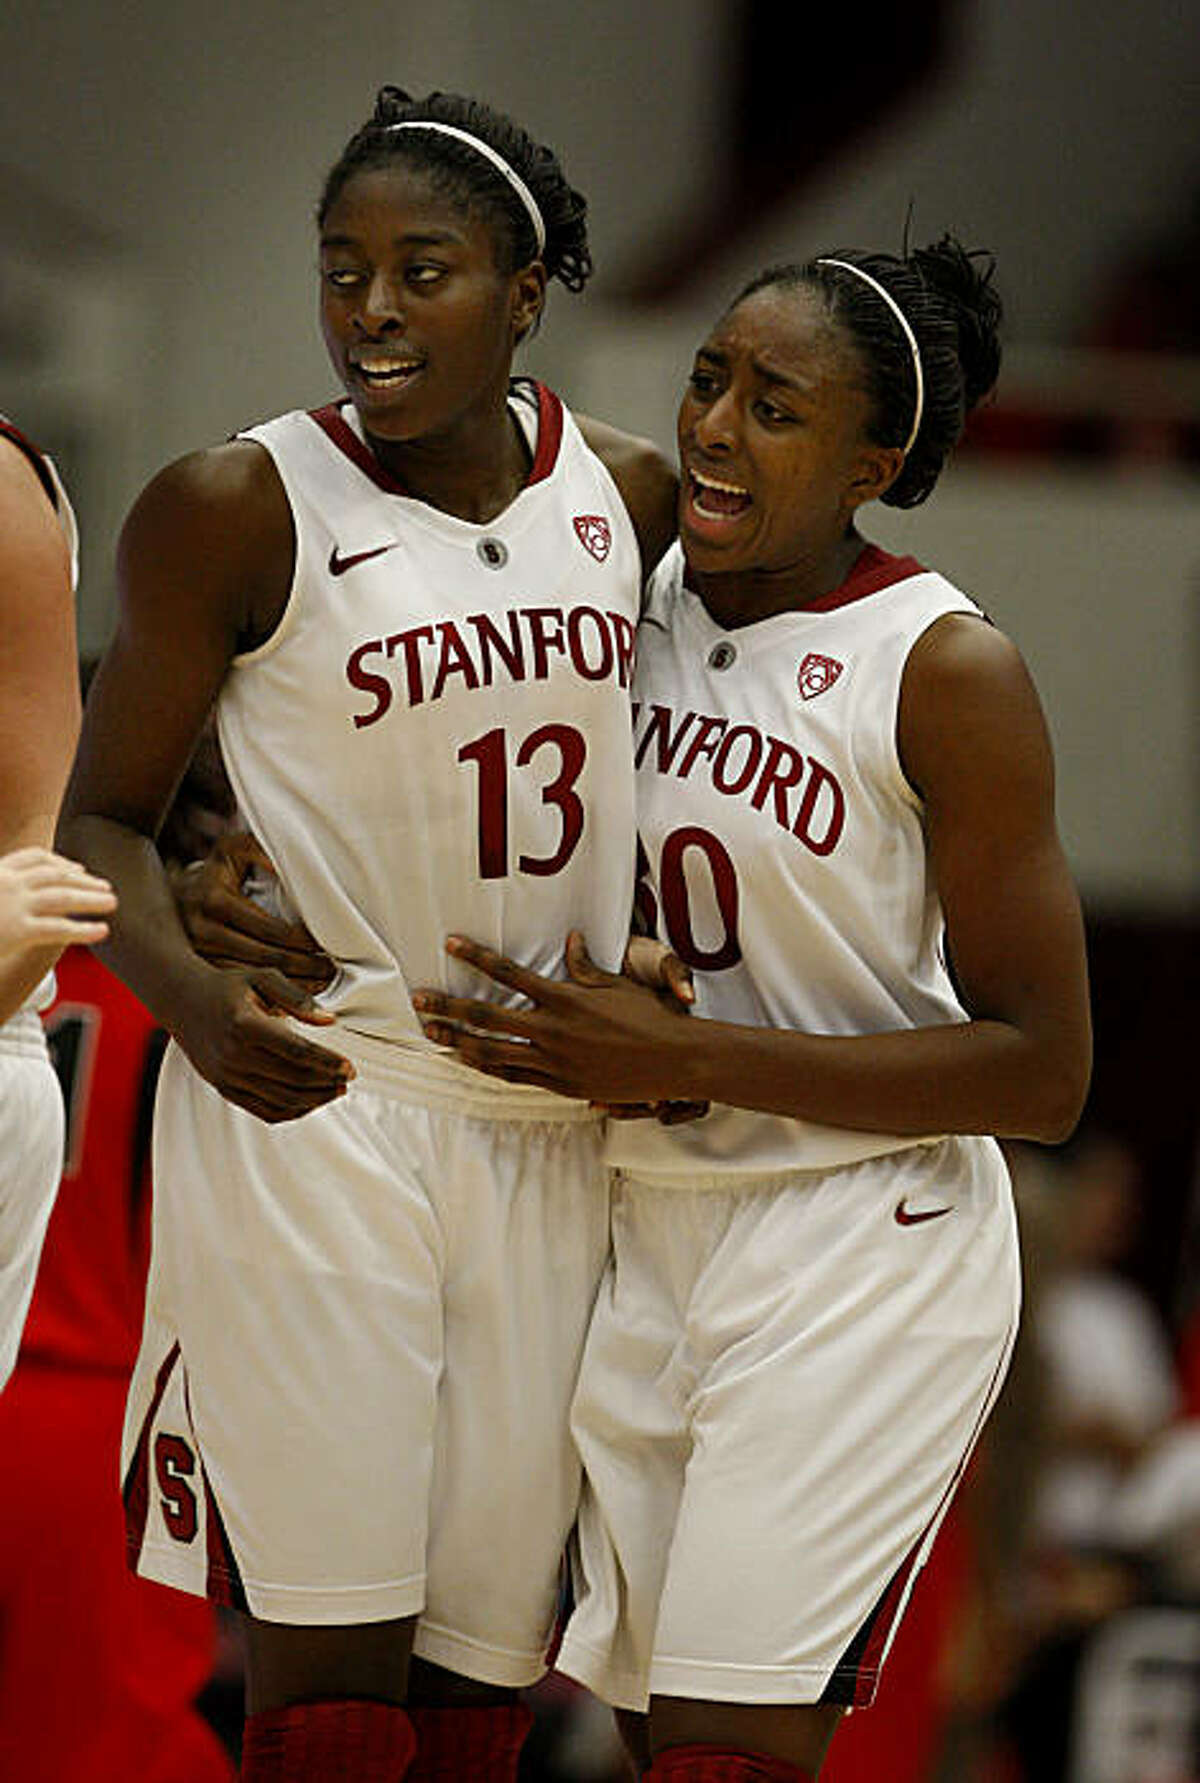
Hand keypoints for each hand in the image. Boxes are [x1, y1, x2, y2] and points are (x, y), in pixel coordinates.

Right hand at [0, 846, 115, 959]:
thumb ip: (4, 893)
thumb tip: (19, 899)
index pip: (34, 857)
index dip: (60, 863)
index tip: (79, 868)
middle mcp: (8, 883)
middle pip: (56, 875)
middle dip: (84, 880)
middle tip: (105, 887)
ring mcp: (14, 905)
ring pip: (64, 897)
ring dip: (92, 899)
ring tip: (111, 903)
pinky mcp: (17, 931)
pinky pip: (58, 928)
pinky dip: (84, 929)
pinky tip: (101, 931)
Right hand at [172, 831, 334, 991]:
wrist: (166, 896)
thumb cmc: (216, 871)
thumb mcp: (235, 850)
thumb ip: (262, 850)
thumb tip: (292, 866)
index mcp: (214, 900)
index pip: (271, 929)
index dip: (303, 940)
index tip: (326, 944)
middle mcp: (201, 931)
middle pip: (266, 958)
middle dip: (304, 967)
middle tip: (331, 970)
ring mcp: (197, 956)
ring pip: (255, 980)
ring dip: (292, 987)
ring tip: (321, 985)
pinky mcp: (200, 973)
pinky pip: (242, 990)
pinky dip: (271, 996)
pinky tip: (293, 998)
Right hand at [173, 960, 354, 1124]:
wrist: (180, 1000)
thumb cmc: (225, 985)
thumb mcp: (261, 977)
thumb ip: (297, 998)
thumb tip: (330, 1020)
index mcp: (245, 1025)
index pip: (298, 1052)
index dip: (328, 1063)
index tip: (350, 1067)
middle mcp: (233, 1055)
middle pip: (293, 1079)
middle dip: (326, 1082)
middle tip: (348, 1079)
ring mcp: (226, 1076)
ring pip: (280, 1100)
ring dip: (313, 1100)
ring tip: (335, 1091)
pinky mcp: (223, 1088)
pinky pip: (262, 1110)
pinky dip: (290, 1111)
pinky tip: (310, 1101)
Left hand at [412, 930, 701, 1107]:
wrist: (674, 1061)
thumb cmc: (649, 1017)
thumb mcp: (616, 985)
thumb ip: (586, 966)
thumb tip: (571, 940)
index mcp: (563, 998)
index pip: (509, 973)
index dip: (476, 956)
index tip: (450, 943)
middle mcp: (552, 1029)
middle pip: (487, 1017)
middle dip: (448, 1007)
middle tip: (418, 1000)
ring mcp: (554, 1061)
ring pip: (493, 1052)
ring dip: (459, 1042)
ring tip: (432, 1034)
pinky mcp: (561, 1085)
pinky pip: (515, 1076)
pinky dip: (488, 1068)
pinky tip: (469, 1062)